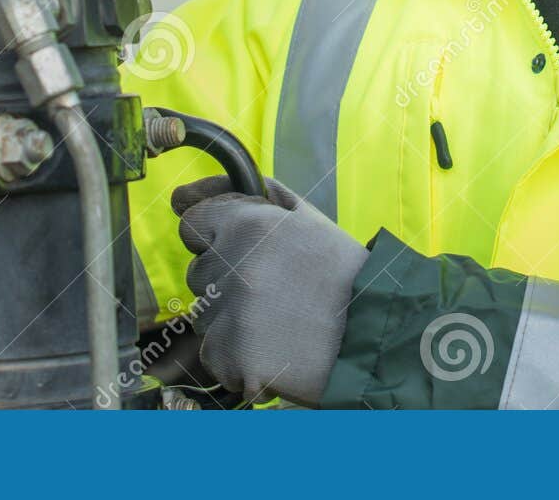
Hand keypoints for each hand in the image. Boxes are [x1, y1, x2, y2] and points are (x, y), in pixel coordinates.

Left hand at [172, 175, 369, 405]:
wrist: (377, 334)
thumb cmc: (341, 274)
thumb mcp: (304, 217)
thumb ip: (244, 196)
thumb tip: (181, 197)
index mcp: (247, 224)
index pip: (192, 225)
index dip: (215, 239)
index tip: (244, 254)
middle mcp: (233, 265)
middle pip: (198, 275)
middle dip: (226, 283)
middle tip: (275, 293)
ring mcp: (231, 314)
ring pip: (205, 318)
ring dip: (232, 323)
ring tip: (280, 324)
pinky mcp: (233, 357)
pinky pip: (215, 358)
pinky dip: (238, 361)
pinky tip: (275, 352)